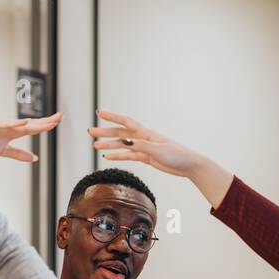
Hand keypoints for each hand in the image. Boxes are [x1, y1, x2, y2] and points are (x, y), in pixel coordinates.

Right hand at [0, 113, 62, 162]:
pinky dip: (17, 123)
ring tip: (50, 121)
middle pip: (33, 124)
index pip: (34, 128)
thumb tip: (35, 158)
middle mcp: (12, 127)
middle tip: (61, 116)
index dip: (46, 125)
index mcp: (15, 132)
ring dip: (37, 123)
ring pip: (24, 124)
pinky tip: (27, 122)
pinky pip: (7, 124)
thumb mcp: (3, 151)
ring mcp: (4, 125)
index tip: (58, 121)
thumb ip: (18, 154)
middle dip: (47, 121)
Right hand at [89, 110, 231, 207]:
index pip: (126, 122)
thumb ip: (142, 146)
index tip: (100, 113)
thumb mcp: (159, 150)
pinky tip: (108, 156)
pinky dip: (118, 155)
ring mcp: (144, 147)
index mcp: (147, 133)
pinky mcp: (146, 157)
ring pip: (122, 145)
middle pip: (120, 133)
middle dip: (105, 132)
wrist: (188, 165)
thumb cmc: (177, 155)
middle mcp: (143, 138)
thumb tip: (127, 143)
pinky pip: (128, 155)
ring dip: (109, 145)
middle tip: (90, 132)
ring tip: (95, 145)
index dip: (113, 117)